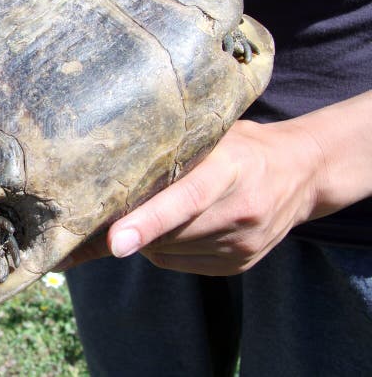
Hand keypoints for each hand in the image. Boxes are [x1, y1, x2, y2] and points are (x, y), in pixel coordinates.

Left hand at [60, 118, 326, 275]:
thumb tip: (110, 170)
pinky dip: (163, 249)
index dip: (148, 222)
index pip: (185, 199)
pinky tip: (167, 228)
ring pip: (169, 252)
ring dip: (145, 239)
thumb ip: (173, 152)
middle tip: (97, 214)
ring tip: (138, 214)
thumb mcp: (213, 136)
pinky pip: (180, 264)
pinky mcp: (240, 264)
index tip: (114, 242)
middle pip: (170, 232)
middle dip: (128, 228)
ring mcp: (243, 243)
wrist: (302, 172)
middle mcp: (241, 210)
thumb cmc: (241, 146)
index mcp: (231, 168)